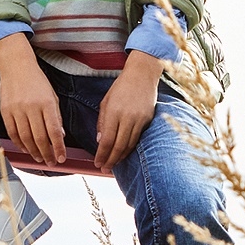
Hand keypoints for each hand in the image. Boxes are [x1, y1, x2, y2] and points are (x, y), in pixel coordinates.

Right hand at [0, 33, 65, 165]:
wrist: (16, 66)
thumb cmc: (37, 81)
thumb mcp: (52, 96)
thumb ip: (56, 116)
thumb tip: (60, 136)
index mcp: (46, 103)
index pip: (54, 131)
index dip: (58, 147)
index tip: (61, 158)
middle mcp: (31, 107)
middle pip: (39, 138)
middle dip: (46, 153)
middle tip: (51, 162)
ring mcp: (17, 110)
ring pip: (25, 138)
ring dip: (33, 151)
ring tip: (39, 158)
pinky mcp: (5, 111)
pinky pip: (12, 132)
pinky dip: (20, 143)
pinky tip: (26, 149)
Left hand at [94, 51, 162, 172]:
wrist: (142, 75)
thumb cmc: (120, 87)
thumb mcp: (105, 102)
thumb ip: (102, 122)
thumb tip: (100, 142)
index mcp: (114, 112)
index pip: (107, 140)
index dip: (102, 154)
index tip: (97, 163)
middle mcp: (128, 117)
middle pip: (119, 146)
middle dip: (111, 160)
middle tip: (104, 168)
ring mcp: (139, 119)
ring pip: (129, 144)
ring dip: (121, 156)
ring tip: (113, 164)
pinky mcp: (148, 120)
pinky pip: (137, 138)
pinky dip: (129, 148)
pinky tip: (123, 153)